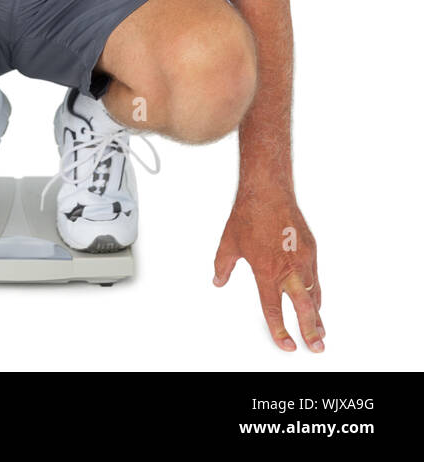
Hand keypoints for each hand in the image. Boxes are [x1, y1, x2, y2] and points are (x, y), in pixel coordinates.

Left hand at [213, 188, 323, 352]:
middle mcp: (288, 268)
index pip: (274, 309)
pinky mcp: (311, 249)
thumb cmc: (249, 214)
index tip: (287, 344)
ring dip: (317, 314)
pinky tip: (316, 302)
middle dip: (310, 330)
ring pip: (313, 294)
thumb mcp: (229, 243)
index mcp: (266, 271)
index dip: (280, 331)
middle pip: (303, 308)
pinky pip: (316, 278)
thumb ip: (223, 266)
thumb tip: (218, 280)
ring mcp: (303, 259)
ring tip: (320, 331)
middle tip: (316, 347)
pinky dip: (317, 293)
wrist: (268, 190)